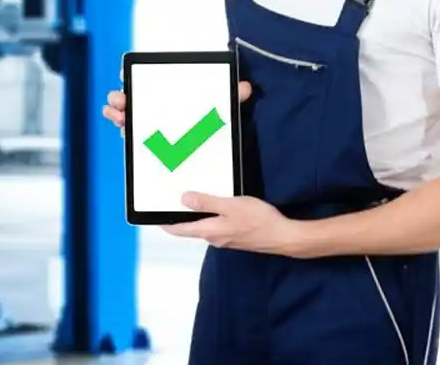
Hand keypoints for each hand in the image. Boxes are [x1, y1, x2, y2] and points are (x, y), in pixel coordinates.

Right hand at [103, 78, 252, 134]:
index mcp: (168, 93)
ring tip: (120, 118)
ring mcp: (148, 125)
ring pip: (125, 115)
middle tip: (122, 102)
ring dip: (117, 114)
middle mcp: (153, 106)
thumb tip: (246, 88)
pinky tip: (124, 132)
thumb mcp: (222, 108)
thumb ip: (232, 97)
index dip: (131, 75)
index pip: (145, 79)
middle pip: (129, 97)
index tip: (125, 74)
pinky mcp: (146, 144)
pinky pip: (130, 136)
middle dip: (120, 97)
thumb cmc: (212, 123)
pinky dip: (123, 132)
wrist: (211, 155)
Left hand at [161, 191, 305, 257]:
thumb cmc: (259, 221)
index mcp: (209, 231)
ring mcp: (225, 239)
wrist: (284, 237)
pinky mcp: (236, 237)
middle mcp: (214, 238)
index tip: (155, 216)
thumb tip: (183, 200)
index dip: (165, 223)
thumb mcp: (230, 206)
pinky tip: (217, 207)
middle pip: (190, 228)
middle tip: (172, 201)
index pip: (179, 230)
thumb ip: (206, 202)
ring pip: (204, 227)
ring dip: (197, 216)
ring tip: (192, 200)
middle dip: (180, 217)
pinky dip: (211, 217)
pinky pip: (217, 226)